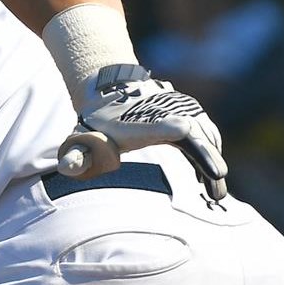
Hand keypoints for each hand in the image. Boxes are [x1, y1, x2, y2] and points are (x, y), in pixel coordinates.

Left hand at [60, 64, 227, 200]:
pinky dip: (211, 151)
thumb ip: (77, 155)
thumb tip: (67, 166)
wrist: (110, 92)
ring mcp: (181, 109)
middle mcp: (168, 111)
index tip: (201, 151)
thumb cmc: (98, 124)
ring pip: (206, 135)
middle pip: (197, 135)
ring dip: (213, 161)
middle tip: (215, 192)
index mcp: (145, 122)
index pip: (169, 127)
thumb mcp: (83, 139)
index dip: (182, 136)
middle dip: (209, 162)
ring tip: (215, 191)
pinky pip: (207, 133)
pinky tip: (210, 175)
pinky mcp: (190, 112)